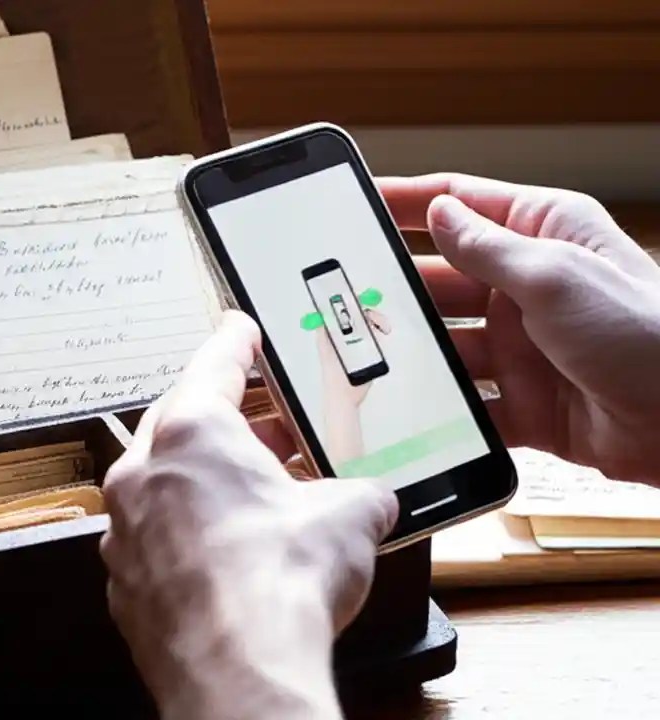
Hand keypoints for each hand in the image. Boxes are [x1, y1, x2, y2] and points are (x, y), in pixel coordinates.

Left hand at [100, 311, 397, 719]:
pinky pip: (154, 543)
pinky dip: (186, 540)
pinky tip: (225, 559)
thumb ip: (359, 494)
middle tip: (264, 425)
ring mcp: (125, 531)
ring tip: (253, 500)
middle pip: (179, 425)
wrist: (238, 670)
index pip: (213, 365)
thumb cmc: (278, 583)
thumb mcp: (348, 519)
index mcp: (193, 433)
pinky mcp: (124, 584)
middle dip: (225, 423)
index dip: (234, 342)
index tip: (238, 329)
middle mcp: (143, 473)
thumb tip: (373, 501)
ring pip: (162, 487)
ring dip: (202, 486)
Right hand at [379, 174, 659, 485]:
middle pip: (442, 280)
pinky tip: (408, 413)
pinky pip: (469, 407)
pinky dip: (441, 414)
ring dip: (412, 355)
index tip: (352, 202)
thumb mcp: (557, 276)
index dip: (406, 202)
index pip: (461, 205)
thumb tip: (439, 213)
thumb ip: (488, 247)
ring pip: (447, 347)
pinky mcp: (527, 405)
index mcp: (545, 234)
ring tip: (362, 358)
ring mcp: (525, 348)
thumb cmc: (650, 334)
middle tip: (342, 293)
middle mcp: (530, 288)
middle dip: (396, 288)